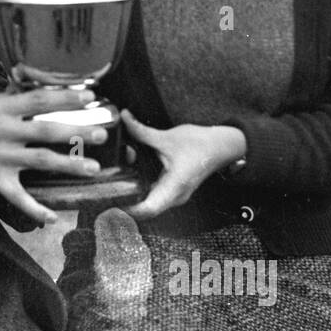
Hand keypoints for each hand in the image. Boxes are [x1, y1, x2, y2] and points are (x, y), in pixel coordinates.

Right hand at [0, 89, 109, 224]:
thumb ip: (0, 98)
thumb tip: (23, 88)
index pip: (37, 99)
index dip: (65, 97)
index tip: (88, 96)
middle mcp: (0, 132)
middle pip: (46, 129)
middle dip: (77, 130)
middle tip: (101, 132)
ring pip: (41, 160)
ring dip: (69, 164)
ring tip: (92, 168)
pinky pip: (19, 199)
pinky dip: (36, 210)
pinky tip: (53, 218)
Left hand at [121, 110, 245, 220]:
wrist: (222, 146)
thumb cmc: (201, 144)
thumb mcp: (167, 137)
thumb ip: (142, 131)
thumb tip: (125, 119)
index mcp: (174, 187)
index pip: (147, 210)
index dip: (127, 210)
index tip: (111, 202)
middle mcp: (175, 196)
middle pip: (145, 210)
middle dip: (126, 202)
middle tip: (108, 191)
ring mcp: (175, 196)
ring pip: (149, 204)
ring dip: (133, 195)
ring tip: (118, 183)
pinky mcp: (174, 191)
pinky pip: (155, 198)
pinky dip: (142, 190)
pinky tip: (131, 178)